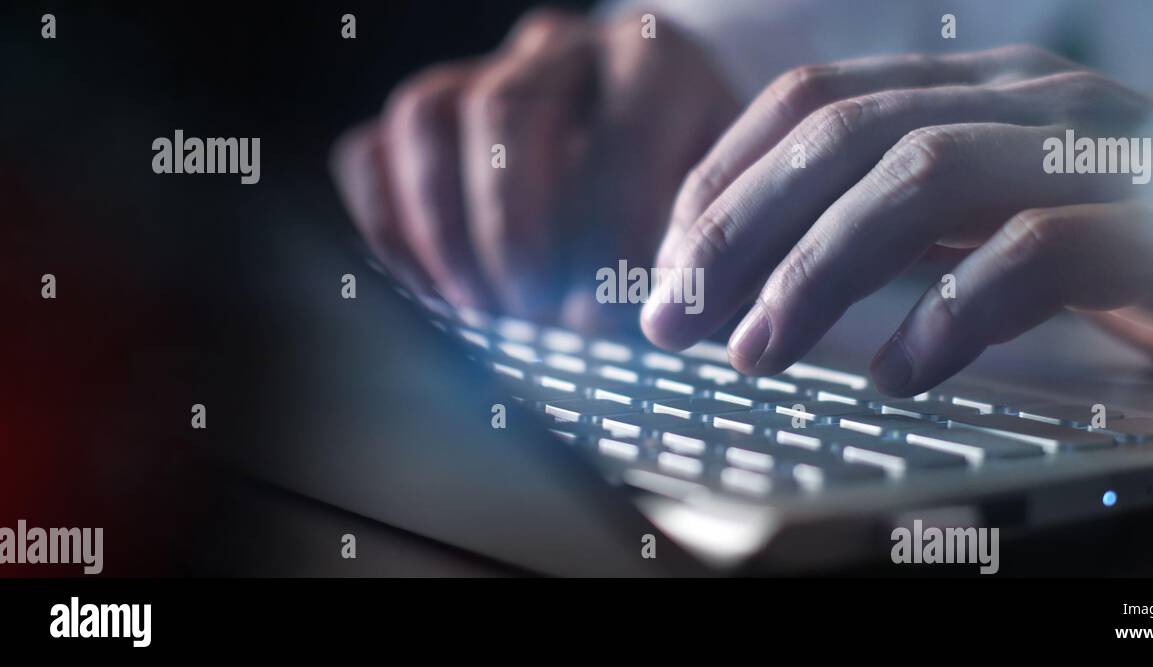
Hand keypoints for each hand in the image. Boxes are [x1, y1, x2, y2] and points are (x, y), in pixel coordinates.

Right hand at [331, 9, 737, 328]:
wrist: (663, 146)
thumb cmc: (697, 196)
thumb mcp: (723, 213)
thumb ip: (701, 256)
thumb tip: (659, 314)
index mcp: (656, 63)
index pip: (618, 134)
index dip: (606, 232)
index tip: (602, 315)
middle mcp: (564, 50)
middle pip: (502, 110)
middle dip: (510, 226)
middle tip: (531, 310)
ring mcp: (485, 71)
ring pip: (424, 115)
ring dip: (440, 224)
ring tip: (479, 307)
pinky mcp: (430, 114)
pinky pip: (371, 152)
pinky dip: (388, 227)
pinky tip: (434, 291)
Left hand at [641, 45, 1152, 400]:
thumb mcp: (1010, 219)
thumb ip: (913, 225)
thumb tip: (777, 264)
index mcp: (989, 93)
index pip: (818, 103)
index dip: (726, 179)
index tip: (670, 265)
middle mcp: (1040, 102)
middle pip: (847, 133)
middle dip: (738, 226)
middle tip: (673, 315)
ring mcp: (1111, 156)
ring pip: (922, 176)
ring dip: (817, 269)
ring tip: (755, 353)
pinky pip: (1040, 255)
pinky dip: (952, 316)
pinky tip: (900, 375)